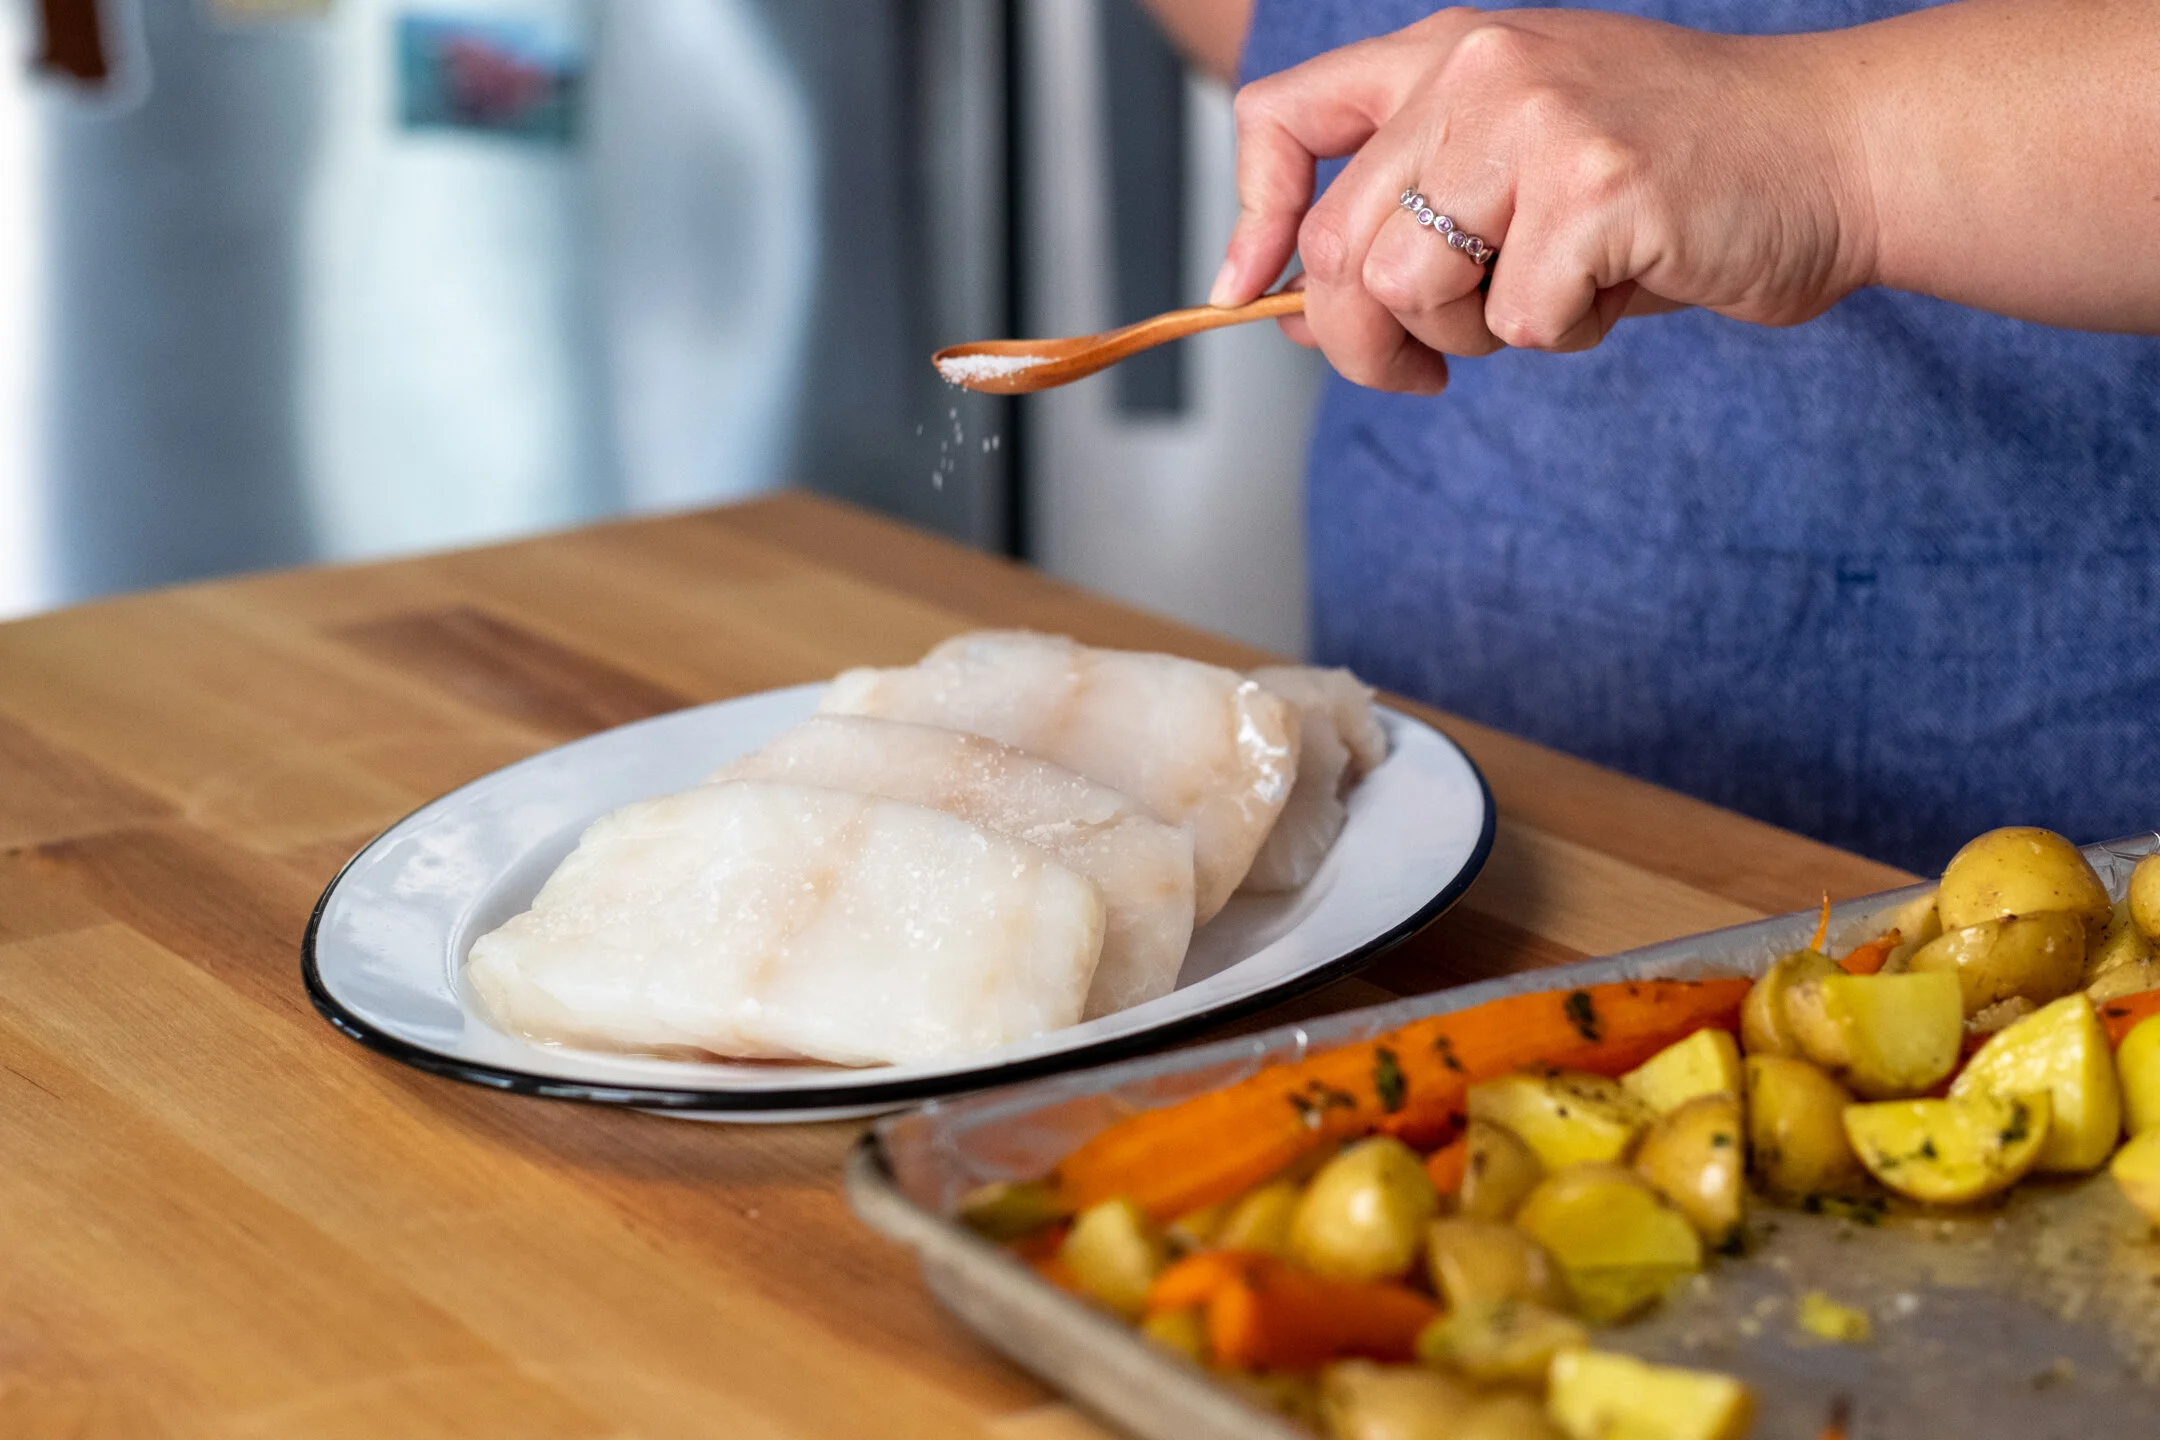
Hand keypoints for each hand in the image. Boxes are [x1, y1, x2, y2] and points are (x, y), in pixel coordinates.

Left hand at [1211, 8, 1878, 391]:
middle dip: (1360, 342)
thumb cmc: (1681, 174)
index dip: (1249, 218)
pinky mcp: (1596, 189)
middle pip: (1339, 244)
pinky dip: (1566, 334)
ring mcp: (1538, 123)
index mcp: (1451, 55)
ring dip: (1471, 336)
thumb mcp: (1524, 164)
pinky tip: (1624, 284)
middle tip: (1418, 376)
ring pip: (1412, 288)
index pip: (1284, 118)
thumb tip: (1300, 309)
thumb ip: (1416, 212)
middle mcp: (1480, 69)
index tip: (1248, 292)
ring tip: (1555, 297)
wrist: (1837, 153)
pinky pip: (1518, 321)